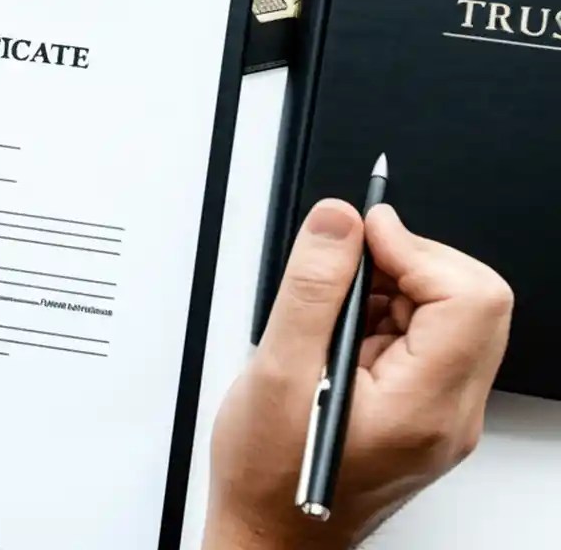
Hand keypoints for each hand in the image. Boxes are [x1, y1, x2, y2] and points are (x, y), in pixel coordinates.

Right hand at [204, 200, 512, 549]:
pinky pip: (430, 341)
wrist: (274, 532)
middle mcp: (449, 413)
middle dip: (407, 265)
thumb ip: (312, 291)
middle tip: (344, 270)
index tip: (363, 235)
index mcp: (422, 406)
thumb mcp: (275, 373)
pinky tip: (341, 339)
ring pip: (451, 315)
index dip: (416, 248)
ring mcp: (444, 414)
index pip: (469, 297)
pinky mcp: (428, 411)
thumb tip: (338, 223)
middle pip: (472, 301)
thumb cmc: (271, 477)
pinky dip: (389, 319)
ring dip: (395, 292)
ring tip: (330, 319)